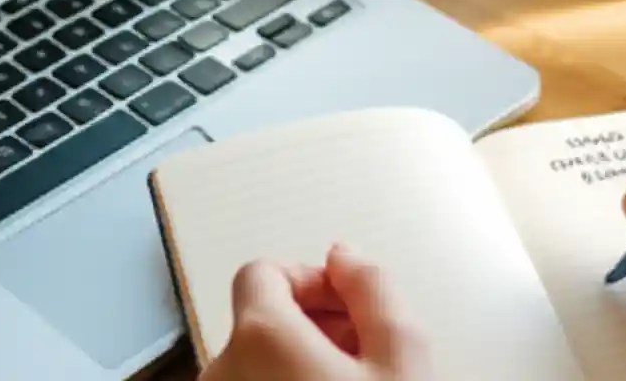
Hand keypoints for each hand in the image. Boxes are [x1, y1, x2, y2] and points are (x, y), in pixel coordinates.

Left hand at [198, 245, 432, 380]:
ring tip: (353, 378)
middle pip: (261, 315)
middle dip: (313, 320)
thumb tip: (345, 256)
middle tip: (363, 347)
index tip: (348, 303)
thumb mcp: (403, 358)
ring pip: (257, 356)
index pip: (263, 270)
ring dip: (301, 355)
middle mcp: (223, 369)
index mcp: (259, 337)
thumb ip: (373, 290)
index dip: (313, 279)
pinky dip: (285, 379)